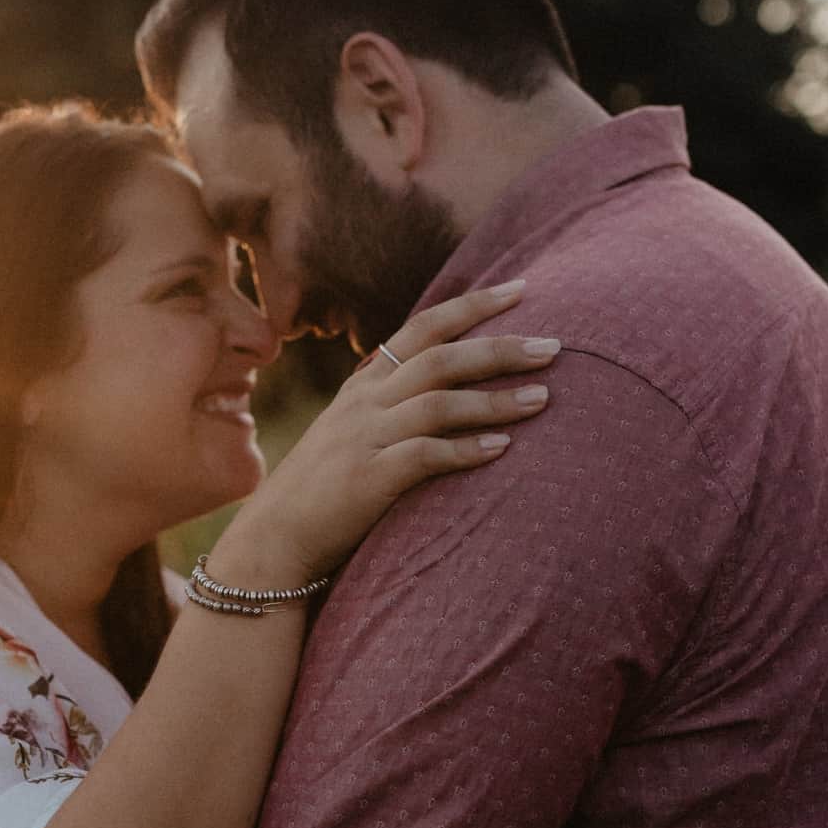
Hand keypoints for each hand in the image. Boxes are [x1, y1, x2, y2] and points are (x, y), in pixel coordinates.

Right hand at [212, 282, 556, 590]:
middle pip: (440, 357)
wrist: (274, 540)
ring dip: (494, 399)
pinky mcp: (367, 479)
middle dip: (499, 347)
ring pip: (437, 403)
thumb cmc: (325, 488)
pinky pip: (423, 456)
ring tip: (543, 399)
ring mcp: (364, 438)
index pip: (424, 327)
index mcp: (366, 384)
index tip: (523, 288)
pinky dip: (465, 450)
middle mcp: (366, 403)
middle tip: (554, 346)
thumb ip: (392, 401)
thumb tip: (446, 381)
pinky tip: (503, 449)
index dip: (473, 305)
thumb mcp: (354, 429)